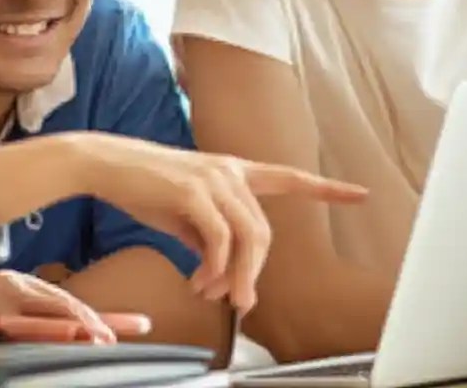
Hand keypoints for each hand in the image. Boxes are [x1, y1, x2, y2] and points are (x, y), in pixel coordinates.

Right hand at [64, 133, 367, 313]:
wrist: (106, 164)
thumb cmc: (143, 187)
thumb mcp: (184, 214)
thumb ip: (210, 236)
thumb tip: (224, 271)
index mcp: (233, 170)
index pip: (288, 177)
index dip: (326, 188)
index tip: (360, 193)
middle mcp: (230, 171)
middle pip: (263, 232)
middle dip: (254, 273)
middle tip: (240, 301)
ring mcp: (214, 178)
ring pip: (246, 238)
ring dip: (237, 276)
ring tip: (216, 295)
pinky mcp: (194, 191)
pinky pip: (220, 241)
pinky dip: (215, 267)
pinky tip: (199, 279)